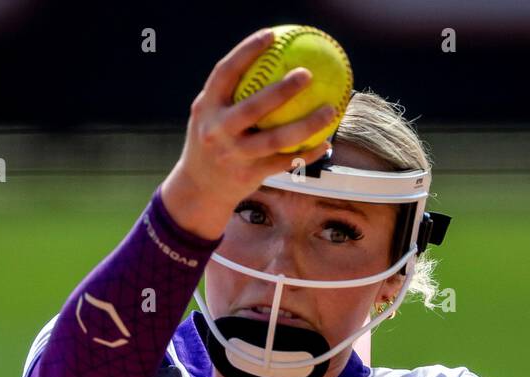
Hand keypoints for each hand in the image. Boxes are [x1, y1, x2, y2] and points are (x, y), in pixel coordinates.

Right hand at [160, 28, 338, 240]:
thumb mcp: (209, 114)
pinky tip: (326, 143)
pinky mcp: (249, 174)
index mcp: (207, 108)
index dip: (246, 52)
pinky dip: (307, 153)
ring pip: (276, 139)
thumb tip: (270, 60)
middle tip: (307, 74)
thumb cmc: (213, 141)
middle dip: (282, 90)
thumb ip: (231, 92)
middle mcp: (218, 130)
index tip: (271, 36)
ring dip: (306, 125)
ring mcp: (234, 154)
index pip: (225, 73)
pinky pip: (284, 162)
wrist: (199, 188)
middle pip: (253, 107)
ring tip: (331, 110)